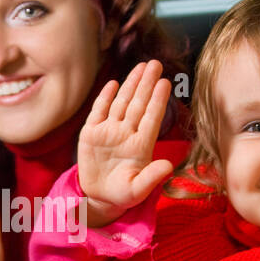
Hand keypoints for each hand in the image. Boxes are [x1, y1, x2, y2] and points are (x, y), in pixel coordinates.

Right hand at [77, 59, 173, 227]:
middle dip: (147, 83)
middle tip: (156, 63)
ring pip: (121, 103)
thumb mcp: (138, 190)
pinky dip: (105, 97)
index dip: (158, 100)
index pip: (151, 118)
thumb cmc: (123, 195)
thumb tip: (168, 166)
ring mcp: (109, 132)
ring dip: (131, 84)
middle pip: (138, 104)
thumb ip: (152, 178)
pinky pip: (99, 111)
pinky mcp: (91, 134)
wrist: (100, 197)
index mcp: (140, 146)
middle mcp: (126, 134)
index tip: (165, 83)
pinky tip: (113, 83)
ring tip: (141, 66)